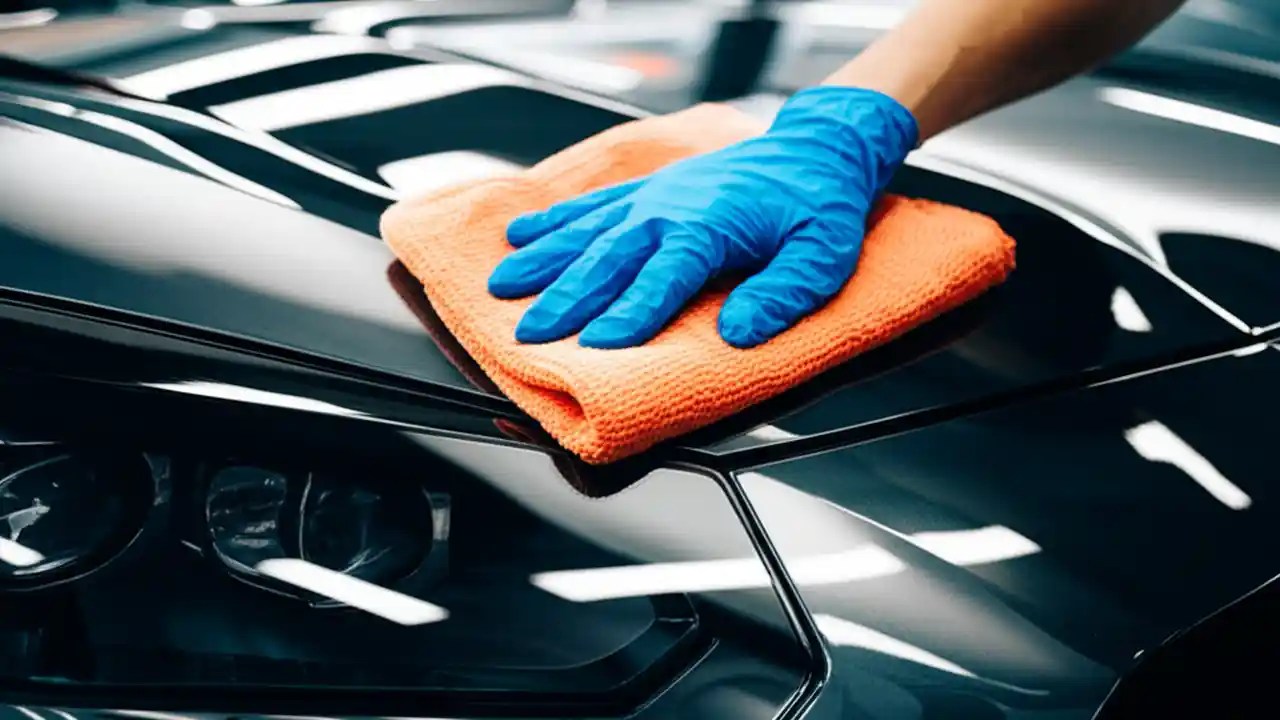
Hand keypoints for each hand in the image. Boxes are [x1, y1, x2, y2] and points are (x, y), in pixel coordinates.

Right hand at [487, 87, 917, 348]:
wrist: (815, 146)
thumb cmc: (821, 204)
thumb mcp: (823, 254)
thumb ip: (784, 293)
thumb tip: (738, 332)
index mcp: (710, 226)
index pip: (663, 277)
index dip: (631, 313)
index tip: (598, 345)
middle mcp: (669, 209)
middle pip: (609, 258)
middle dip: (566, 298)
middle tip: (528, 333)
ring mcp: (653, 196)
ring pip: (588, 232)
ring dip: (543, 260)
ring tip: (502, 285)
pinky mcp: (648, 190)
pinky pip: (592, 205)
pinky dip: (554, 220)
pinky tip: (519, 234)